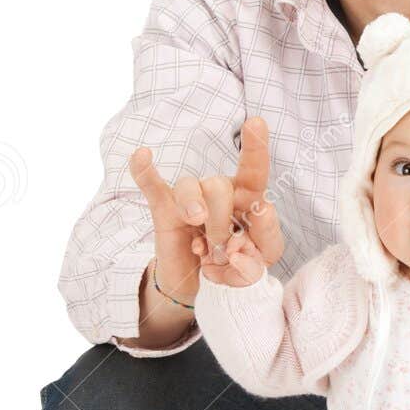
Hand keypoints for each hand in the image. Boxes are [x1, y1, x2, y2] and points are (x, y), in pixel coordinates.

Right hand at [127, 116, 283, 303]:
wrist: (201, 287)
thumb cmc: (235, 264)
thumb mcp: (261, 260)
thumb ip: (267, 242)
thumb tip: (261, 210)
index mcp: (247, 198)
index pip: (253, 169)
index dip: (255, 148)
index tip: (255, 123)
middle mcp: (219, 191)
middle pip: (220, 186)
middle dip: (222, 226)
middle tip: (222, 252)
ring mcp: (189, 198)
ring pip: (193, 187)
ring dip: (197, 212)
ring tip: (202, 244)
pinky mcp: (164, 210)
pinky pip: (152, 185)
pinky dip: (145, 171)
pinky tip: (142, 155)